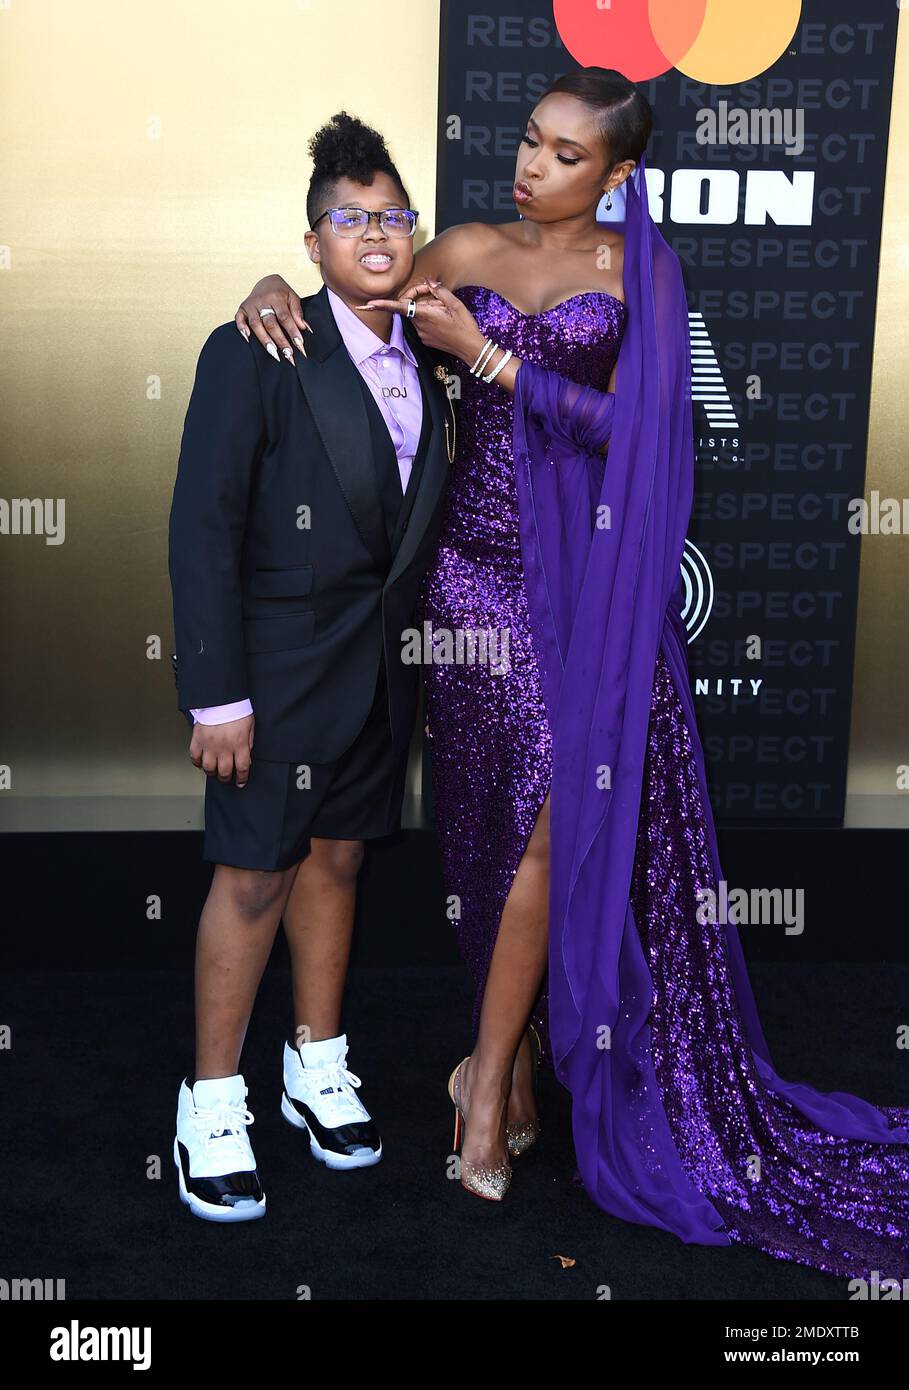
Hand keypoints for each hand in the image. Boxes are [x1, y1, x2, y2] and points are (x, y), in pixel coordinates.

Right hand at [189, 714, 254, 787]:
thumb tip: (246, 758)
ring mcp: (209, 745)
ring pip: (208, 768)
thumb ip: (249, 743)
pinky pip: (195, 757)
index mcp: (239, 744)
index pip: (242, 768)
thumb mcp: (250, 726)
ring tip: (214, 771)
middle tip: (226, 777)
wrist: (220, 698)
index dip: (242, 778)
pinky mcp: (198, 740)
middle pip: (224, 772)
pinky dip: (197, 763)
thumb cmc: (236, 709)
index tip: (240, 782)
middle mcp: (224, 748)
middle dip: (226, 778)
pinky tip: (201, 762)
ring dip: (212, 773)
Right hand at [235, 275, 312, 363]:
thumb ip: (297, 312)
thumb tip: (304, 328)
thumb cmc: (281, 293)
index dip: (292, 331)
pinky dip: (242, 328)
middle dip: (280, 340)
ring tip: (274, 353)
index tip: (299, 344)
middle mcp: (262, 301)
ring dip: (264, 340)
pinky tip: (248, 338)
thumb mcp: (293, 297)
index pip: (285, 317)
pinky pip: (239, 318)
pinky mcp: (242, 308)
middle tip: (288, 354)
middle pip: (270, 323)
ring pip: (256, 324)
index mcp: (276, 297)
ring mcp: (251, 305)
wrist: (266, 282)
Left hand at [356, 281, 485, 365]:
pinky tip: (443, 319)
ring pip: (416, 314)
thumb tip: (429, 283)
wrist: (471, 348)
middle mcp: (419, 325)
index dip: (382, 304)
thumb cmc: (465, 326)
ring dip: (425, 308)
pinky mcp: (425, 339)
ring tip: (444, 310)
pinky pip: (422, 323)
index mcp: (425, 314)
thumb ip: (439, 291)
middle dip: (419, 297)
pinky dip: (429, 317)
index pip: (398, 307)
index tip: (368, 304)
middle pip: (411, 305)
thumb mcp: (455, 304)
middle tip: (436, 295)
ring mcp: (421, 333)